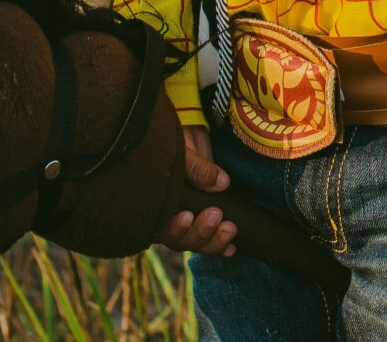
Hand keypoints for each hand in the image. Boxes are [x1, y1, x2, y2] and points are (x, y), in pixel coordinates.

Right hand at [160, 126, 236, 256]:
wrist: (187, 138)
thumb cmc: (178, 144)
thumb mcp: (184, 150)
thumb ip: (197, 167)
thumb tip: (221, 183)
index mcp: (155, 202)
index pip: (160, 227)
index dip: (174, 229)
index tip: (188, 216)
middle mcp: (167, 217)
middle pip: (179, 240)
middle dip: (199, 233)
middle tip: (216, 215)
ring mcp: (185, 220)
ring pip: (195, 242)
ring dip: (213, 241)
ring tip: (229, 228)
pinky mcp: (202, 218)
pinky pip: (209, 239)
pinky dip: (220, 245)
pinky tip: (231, 248)